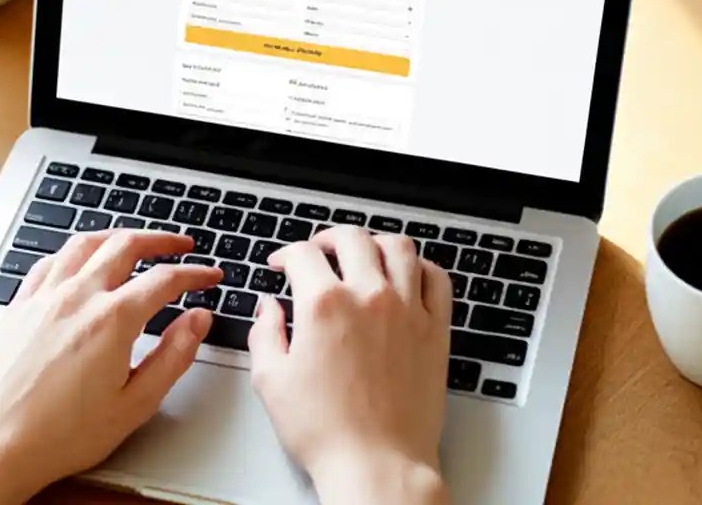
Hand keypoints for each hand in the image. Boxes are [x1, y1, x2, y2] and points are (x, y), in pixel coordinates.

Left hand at [0, 230, 221, 504]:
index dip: (194, 274)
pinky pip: (49, 262)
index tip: (209, 276)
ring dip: (117, 236)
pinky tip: (79, 260)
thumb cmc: (61, 434)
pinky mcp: (18, 307)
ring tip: (135, 241)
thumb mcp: (135, 404)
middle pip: (126, 245)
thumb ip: (174, 356)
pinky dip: (74, 252)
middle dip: (161, 240)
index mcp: (112, 320)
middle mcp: (77, 297)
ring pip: (85, 244)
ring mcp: (43, 298)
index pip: (165, 279)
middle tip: (182, 245)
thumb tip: (198, 320)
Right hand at [248, 226, 452, 504]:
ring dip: (376, 242)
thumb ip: (264, 334)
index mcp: (324, 304)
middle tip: (319, 250)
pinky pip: (437, 279)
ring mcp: (407, 310)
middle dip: (328, 238)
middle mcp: (369, 296)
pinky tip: (408, 274)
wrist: (376, 464)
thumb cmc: (325, 431)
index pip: (302, 254)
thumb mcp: (271, 381)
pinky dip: (421, 266)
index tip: (282, 265)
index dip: (285, 254)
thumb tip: (268, 309)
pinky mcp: (436, 330)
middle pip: (352, 238)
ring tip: (364, 252)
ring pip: (398, 247)